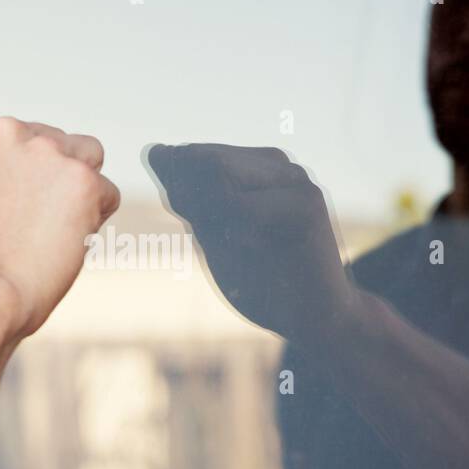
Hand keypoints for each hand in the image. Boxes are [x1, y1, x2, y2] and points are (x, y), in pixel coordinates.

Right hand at [0, 116, 119, 337]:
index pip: (14, 136)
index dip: (19, 174)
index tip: (12, 206)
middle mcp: (7, 132)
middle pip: (52, 142)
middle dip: (51, 178)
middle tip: (36, 224)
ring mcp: (45, 151)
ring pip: (87, 156)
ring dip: (79, 188)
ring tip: (58, 230)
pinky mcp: (80, 179)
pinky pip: (107, 194)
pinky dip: (96, 220)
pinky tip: (69, 246)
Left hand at [144, 143, 350, 340]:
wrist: (314, 318)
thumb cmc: (263, 279)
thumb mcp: (214, 235)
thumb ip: (188, 197)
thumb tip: (154, 150)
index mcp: (258, 167)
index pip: (195, 156)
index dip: (181, 192)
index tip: (202, 228)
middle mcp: (279, 165)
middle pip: (204, 160)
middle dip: (195, 202)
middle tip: (225, 242)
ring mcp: (297, 180)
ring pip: (219, 176)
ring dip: (216, 218)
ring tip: (248, 247)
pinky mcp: (307, 204)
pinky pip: (241, 207)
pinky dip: (236, 234)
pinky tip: (262, 252)